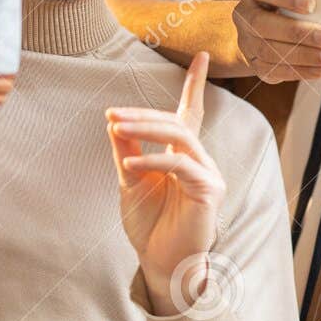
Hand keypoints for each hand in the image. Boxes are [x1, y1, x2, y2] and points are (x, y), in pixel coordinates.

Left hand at [105, 52, 224, 316]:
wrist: (162, 264)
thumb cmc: (150, 227)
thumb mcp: (130, 185)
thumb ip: (127, 154)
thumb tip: (114, 123)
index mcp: (184, 156)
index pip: (190, 114)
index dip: (195, 85)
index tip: (202, 56)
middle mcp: (200, 161)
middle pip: (176, 122)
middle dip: (143, 115)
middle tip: (112, 114)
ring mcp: (208, 174)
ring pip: (180, 137)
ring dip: (146, 129)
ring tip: (117, 128)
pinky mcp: (208, 191)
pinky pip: (181, 165)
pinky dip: (154, 161)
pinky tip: (131, 166)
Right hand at [234, 0, 320, 82]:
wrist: (259, 29)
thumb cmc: (294, 2)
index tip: (313, 3)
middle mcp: (246, 13)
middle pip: (266, 25)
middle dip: (299, 34)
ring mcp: (246, 41)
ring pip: (269, 51)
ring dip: (303, 57)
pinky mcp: (253, 64)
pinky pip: (272, 71)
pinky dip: (298, 73)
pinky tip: (320, 72)